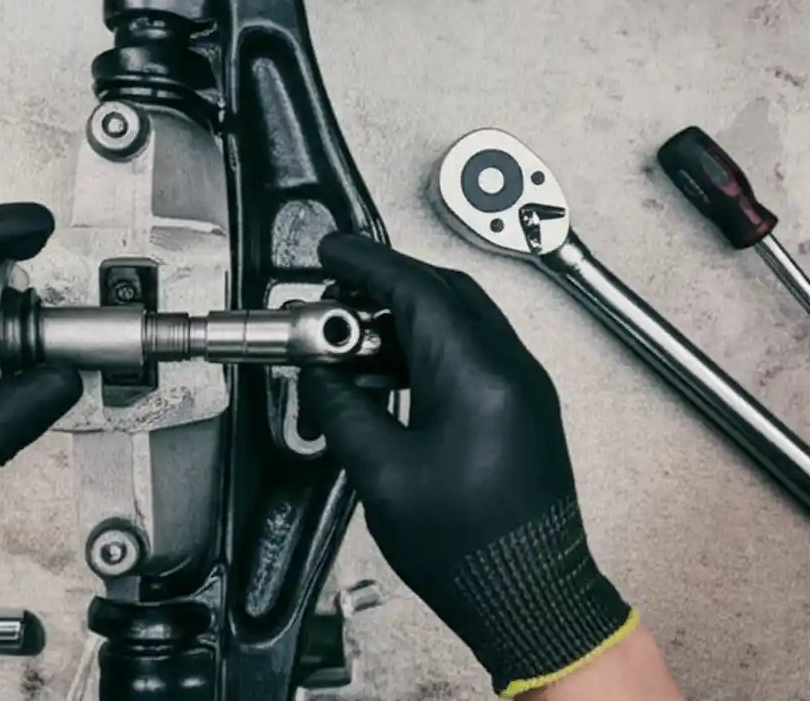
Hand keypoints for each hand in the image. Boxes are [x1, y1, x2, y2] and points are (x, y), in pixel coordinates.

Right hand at [301, 234, 635, 697]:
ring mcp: (523, 388)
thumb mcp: (380, 474)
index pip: (418, 290)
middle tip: (334, 292)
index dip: (367, 264)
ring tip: (353, 340)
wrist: (529, 598)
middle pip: (444, 295)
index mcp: (477, 377)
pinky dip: (428, 348)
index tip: (330, 252)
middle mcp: (511, 370)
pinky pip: (473, 353)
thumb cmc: (464, 547)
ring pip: (460, 322)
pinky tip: (390, 374)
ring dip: (405, 318)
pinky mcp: (523, 410)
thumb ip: (343, 408)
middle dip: (384, 284)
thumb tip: (320, 371)